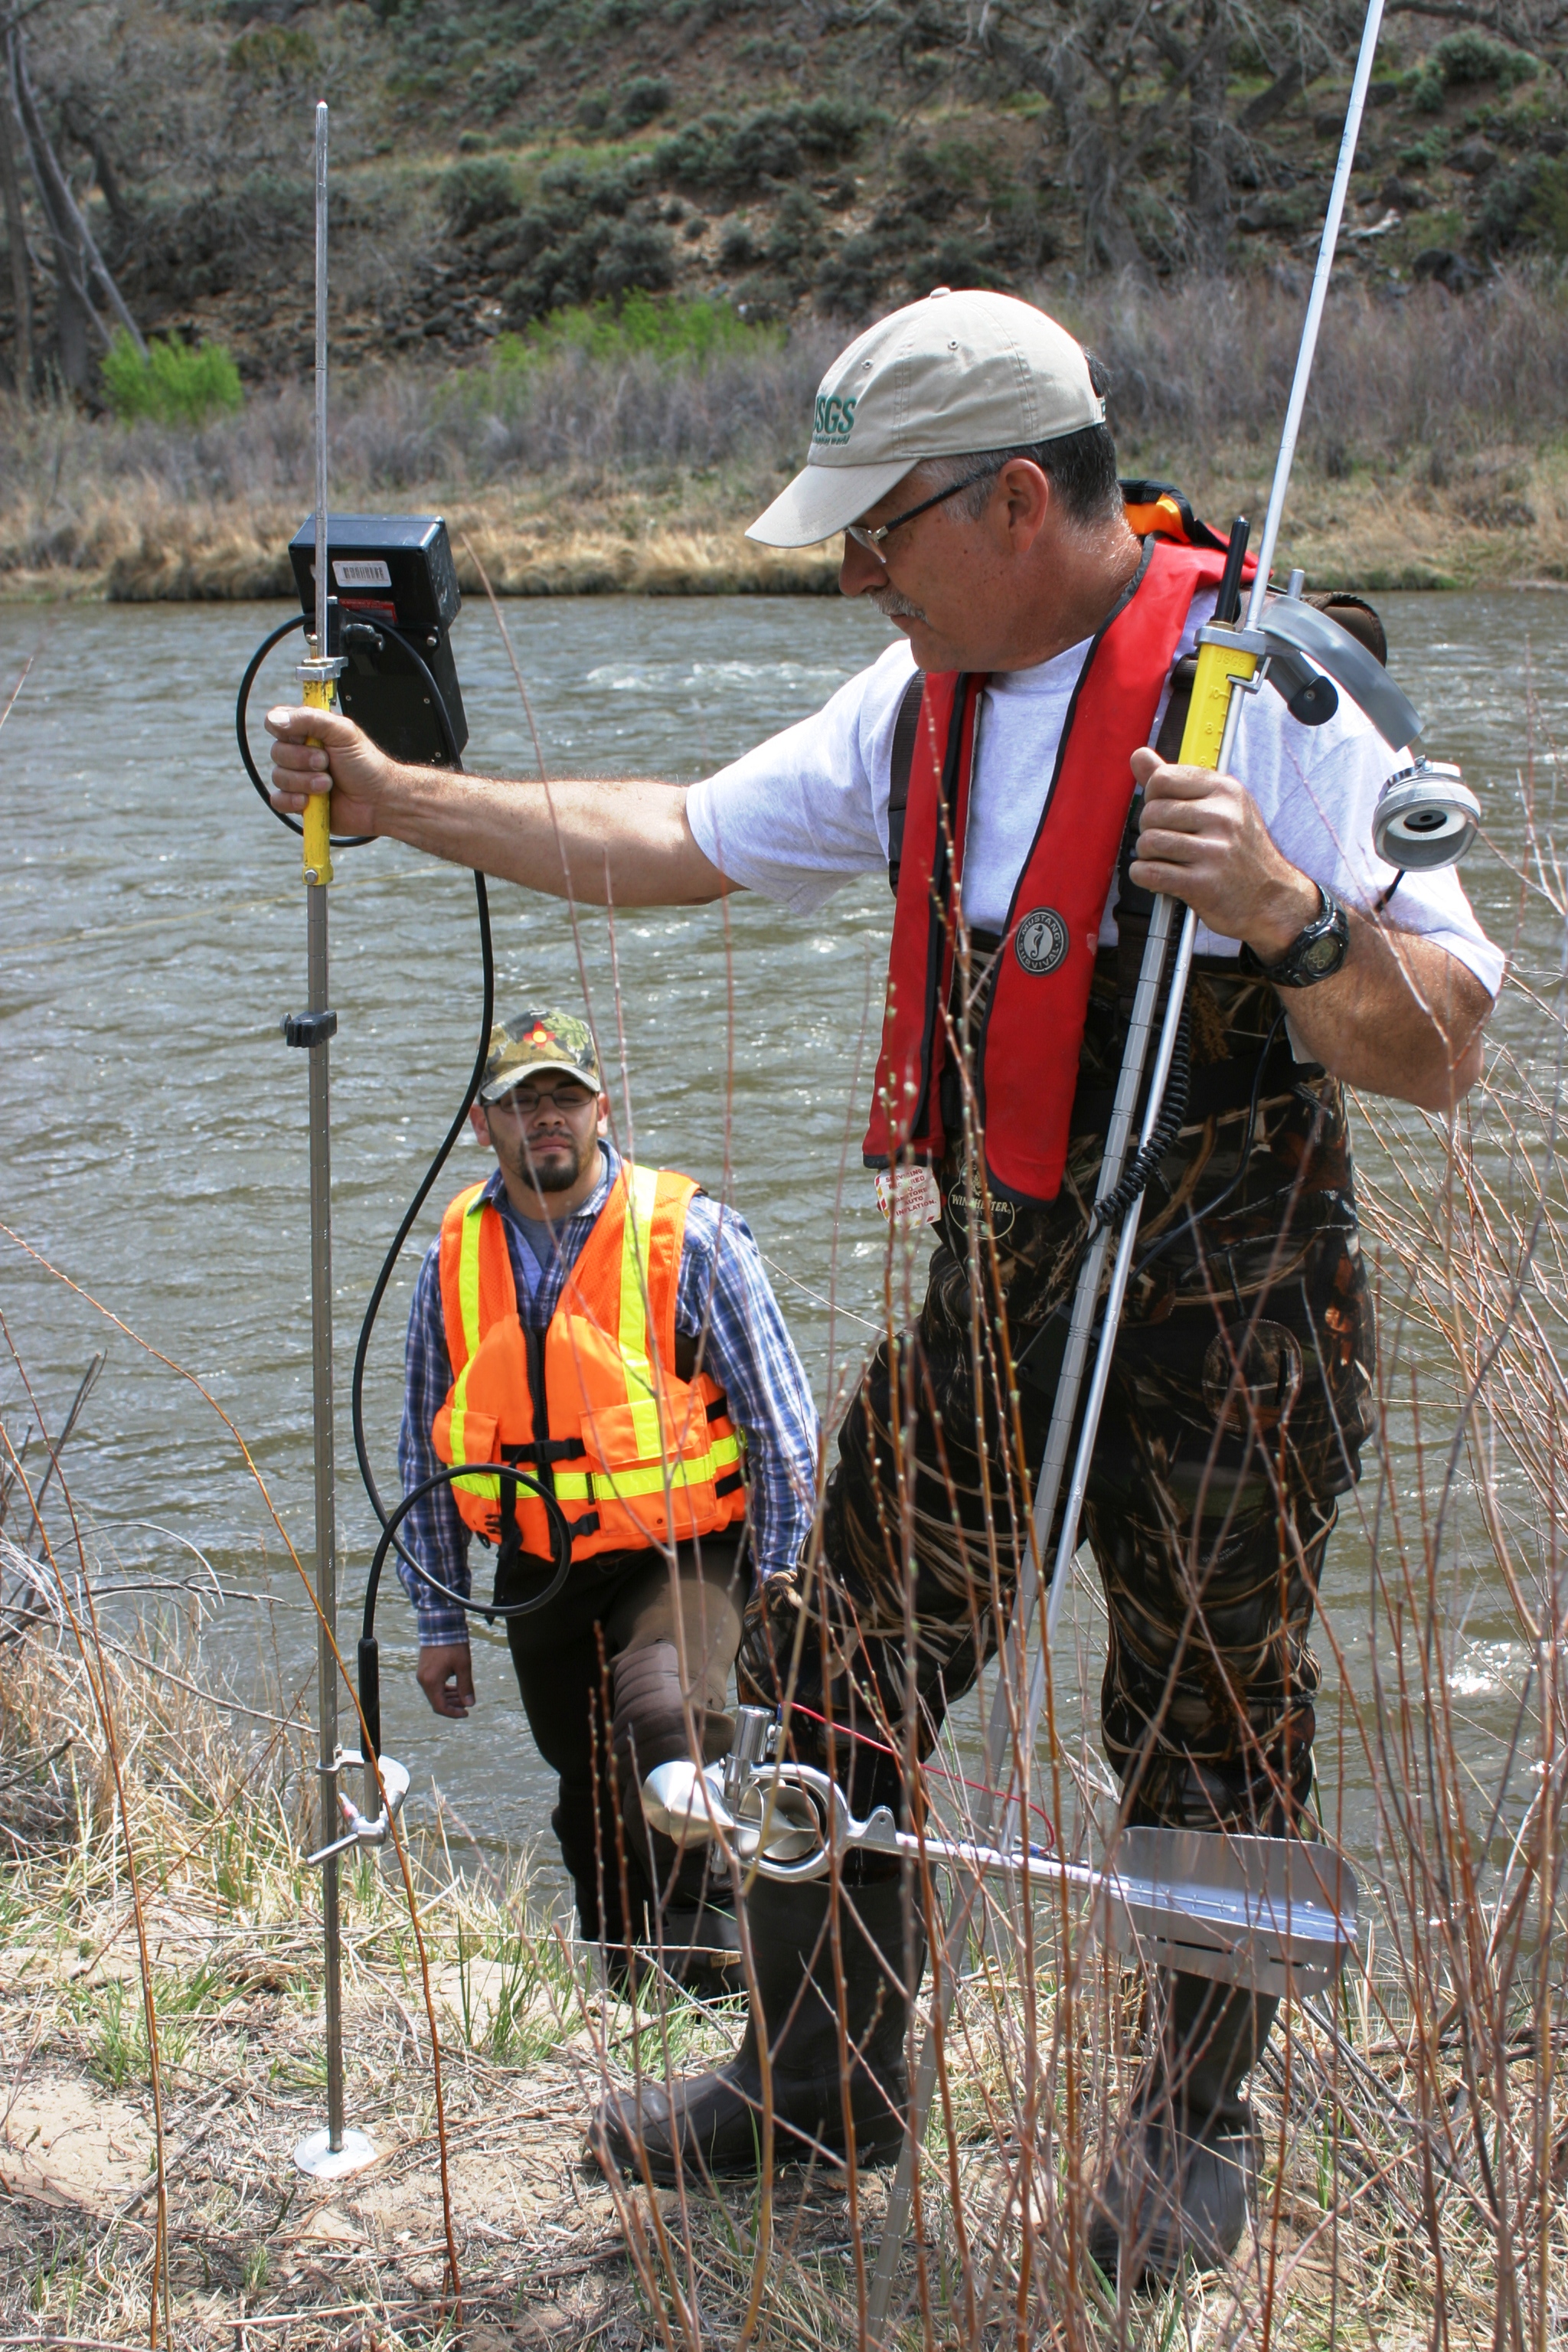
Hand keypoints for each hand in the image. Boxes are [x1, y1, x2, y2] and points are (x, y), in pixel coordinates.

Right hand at [265, 704, 397, 836]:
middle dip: (303, 760)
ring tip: (328, 785)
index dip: (285, 731)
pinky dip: (292, 801)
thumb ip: (310, 719)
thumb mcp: (343, 732)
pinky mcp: (299, 803)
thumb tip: (275, 719)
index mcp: (307, 732)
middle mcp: (299, 753)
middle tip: (327, 763)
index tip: (307, 738)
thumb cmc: (366, 765)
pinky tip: (310, 801)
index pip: (275, 723)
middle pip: (277, 752)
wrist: (380, 801)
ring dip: (305, 782)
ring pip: (278, 778)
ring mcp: (298, 778)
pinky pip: (278, 801)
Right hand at [417, 1643, 474, 1717]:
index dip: (454, 1713)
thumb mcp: (463, 1666)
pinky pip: (433, 1685)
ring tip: (464, 1696)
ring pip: (435, 1694)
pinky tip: (456, 1687)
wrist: (440, 1625)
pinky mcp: (424, 1669)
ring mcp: (422, 1674)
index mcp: (431, 1682)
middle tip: (467, 1704)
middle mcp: (423, 1680)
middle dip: (453, 1705)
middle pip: (437, 1702)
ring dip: (449, 1697)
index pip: (440, 1707)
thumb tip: (470, 1704)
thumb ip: (466, 1686)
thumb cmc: (453, 1645)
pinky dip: (444, 1689)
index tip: (467, 1712)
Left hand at [1128, 744, 1320, 957]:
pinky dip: (1144, 876)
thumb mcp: (1220, 806)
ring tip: (1166, 860)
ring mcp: (1215, 851)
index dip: (1153, 797)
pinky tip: (1158, 877)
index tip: (1166, 812)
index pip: (1162, 779)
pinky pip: (1149, 873)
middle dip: (1149, 829)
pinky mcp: (1203, 884)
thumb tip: (1138, 755)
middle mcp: (1223, 817)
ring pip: (1148, 842)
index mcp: (1226, 791)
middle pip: (1151, 812)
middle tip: (1167, 843)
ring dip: (1147, 856)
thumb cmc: (1240, 852)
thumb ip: (1176, 781)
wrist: (1272, 899)